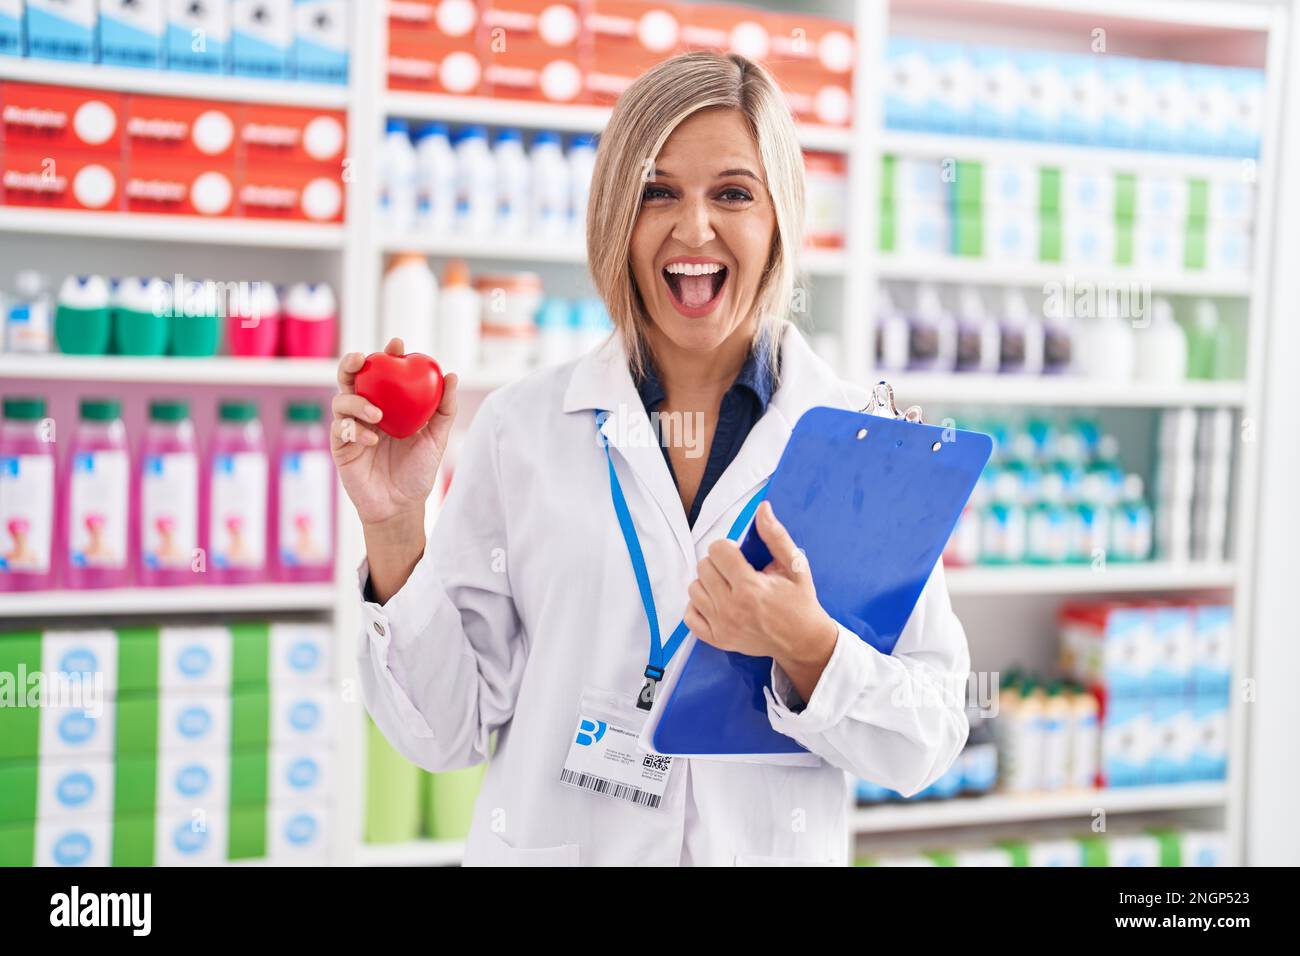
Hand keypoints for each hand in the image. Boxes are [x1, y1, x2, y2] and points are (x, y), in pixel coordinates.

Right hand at [331, 337, 459, 527]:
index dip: (387, 354)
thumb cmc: (418, 470)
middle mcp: (365, 410)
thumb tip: (451, 375)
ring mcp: (350, 427)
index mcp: (387, 404)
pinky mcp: (340, 446)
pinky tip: (372, 440)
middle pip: (350, 378)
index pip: (383, 373)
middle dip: (352, 363)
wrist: (401, 505)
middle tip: (364, 359)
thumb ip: (444, 409)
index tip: (397, 344)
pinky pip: (340, 429)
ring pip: (341, 400)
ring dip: (357, 402)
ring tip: (378, 416)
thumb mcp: (437, 438)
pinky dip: (355, 430)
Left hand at [684, 501, 837, 702]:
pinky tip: (717, 603)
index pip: (718, 551)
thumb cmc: (800, 601)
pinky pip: (690, 616)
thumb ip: (775, 536)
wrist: (803, 641)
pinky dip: (699, 606)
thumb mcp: (794, 566)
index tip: (739, 555)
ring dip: (709, 583)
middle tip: (736, 571)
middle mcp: (732, 608)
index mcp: (750, 588)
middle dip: (718, 563)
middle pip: (703, 568)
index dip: (727, 547)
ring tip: (728, 587)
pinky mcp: (717, 640)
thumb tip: (762, 509)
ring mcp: (722, 627)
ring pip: (694, 589)